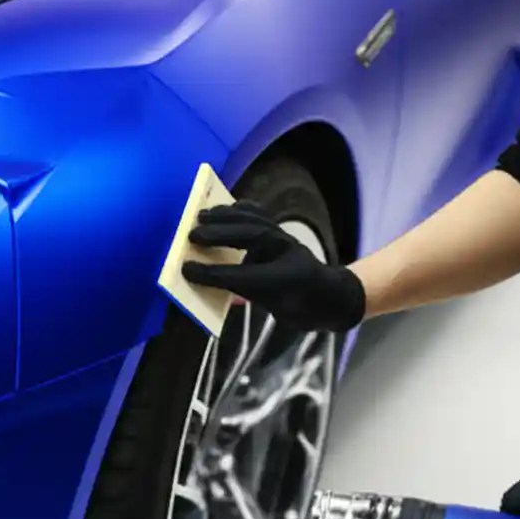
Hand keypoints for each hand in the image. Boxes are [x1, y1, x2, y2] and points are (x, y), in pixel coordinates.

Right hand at [180, 201, 365, 332]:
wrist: (332, 297)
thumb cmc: (302, 309)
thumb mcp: (276, 312)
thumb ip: (247, 296)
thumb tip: (212, 286)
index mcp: (288, 281)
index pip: (245, 276)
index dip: (214, 274)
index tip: (187, 270)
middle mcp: (289, 254)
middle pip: (250, 237)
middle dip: (219, 235)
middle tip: (191, 236)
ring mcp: (287, 239)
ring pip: (255, 221)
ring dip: (226, 216)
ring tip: (201, 216)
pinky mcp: (284, 232)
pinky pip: (262, 215)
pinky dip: (243, 208)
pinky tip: (226, 206)